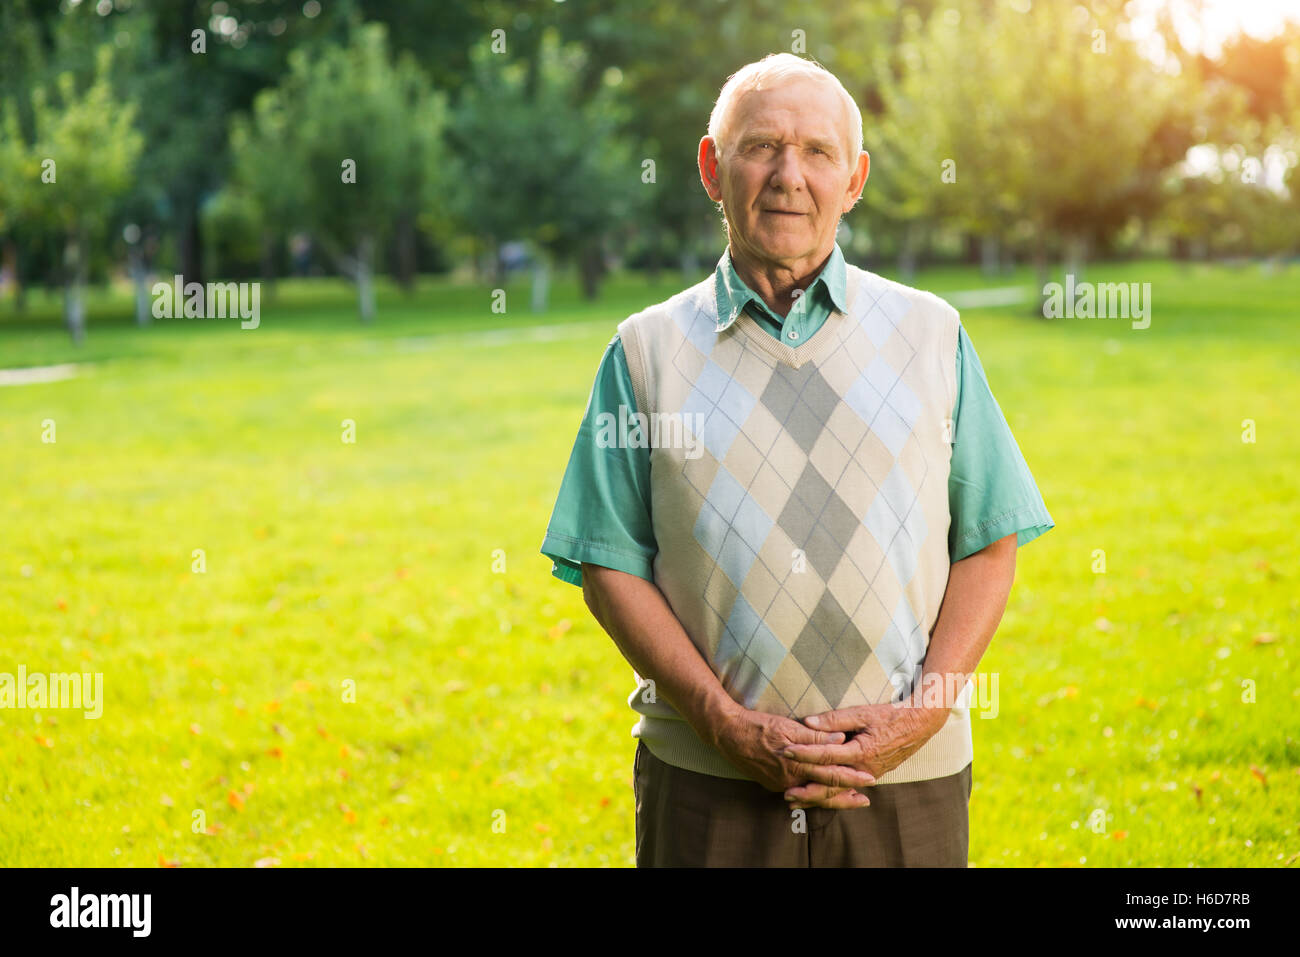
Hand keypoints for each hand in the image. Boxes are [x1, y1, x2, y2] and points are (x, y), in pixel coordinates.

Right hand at [712, 706, 875, 802]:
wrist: (727, 734)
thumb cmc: (758, 725)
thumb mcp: (788, 725)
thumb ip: (816, 735)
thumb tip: (841, 739)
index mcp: (796, 763)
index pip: (830, 773)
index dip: (851, 777)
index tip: (869, 779)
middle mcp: (789, 779)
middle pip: (824, 790)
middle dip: (846, 795)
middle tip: (865, 799)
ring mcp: (779, 784)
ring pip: (811, 794)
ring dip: (831, 798)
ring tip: (848, 800)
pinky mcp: (772, 783)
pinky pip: (797, 793)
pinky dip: (811, 795)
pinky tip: (818, 795)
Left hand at [781, 703, 945, 805]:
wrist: (919, 725)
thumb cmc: (890, 716)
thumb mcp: (863, 713)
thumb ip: (835, 719)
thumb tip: (808, 722)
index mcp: (861, 751)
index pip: (827, 755)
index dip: (806, 753)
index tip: (788, 752)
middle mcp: (864, 769)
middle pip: (831, 783)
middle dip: (808, 788)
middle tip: (786, 792)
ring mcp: (869, 775)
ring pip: (839, 791)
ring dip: (817, 797)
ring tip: (796, 801)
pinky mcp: (871, 776)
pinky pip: (848, 789)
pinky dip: (832, 796)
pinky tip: (819, 800)